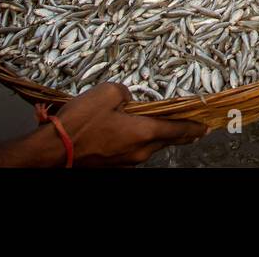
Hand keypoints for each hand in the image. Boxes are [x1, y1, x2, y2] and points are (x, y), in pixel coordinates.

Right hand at [51, 83, 206, 165]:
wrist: (53, 151)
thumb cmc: (79, 123)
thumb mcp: (106, 93)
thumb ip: (126, 92)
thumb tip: (129, 98)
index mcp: (143, 133)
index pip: (177, 130)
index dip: (193, 127)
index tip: (205, 127)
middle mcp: (139, 151)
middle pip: (166, 140)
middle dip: (179, 132)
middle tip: (191, 128)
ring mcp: (125, 161)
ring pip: (149, 147)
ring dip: (156, 136)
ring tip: (158, 125)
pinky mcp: (112, 165)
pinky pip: (132, 151)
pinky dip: (137, 141)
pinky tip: (129, 133)